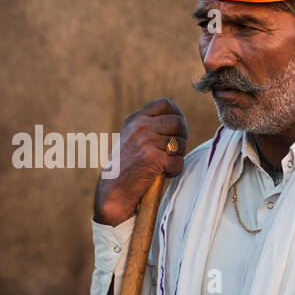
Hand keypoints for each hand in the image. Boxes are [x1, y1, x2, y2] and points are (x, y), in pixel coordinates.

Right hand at [93, 98, 187, 225]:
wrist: (112, 191)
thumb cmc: (124, 167)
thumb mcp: (132, 138)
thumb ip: (150, 127)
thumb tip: (178, 122)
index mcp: (135, 119)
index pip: (164, 104)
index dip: (177, 113)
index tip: (178, 127)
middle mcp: (140, 126)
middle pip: (177, 122)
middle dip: (182, 136)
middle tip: (175, 150)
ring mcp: (147, 141)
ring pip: (180, 143)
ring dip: (178, 156)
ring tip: (165, 165)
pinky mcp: (154, 158)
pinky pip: (179, 161)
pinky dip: (175, 171)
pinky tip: (163, 174)